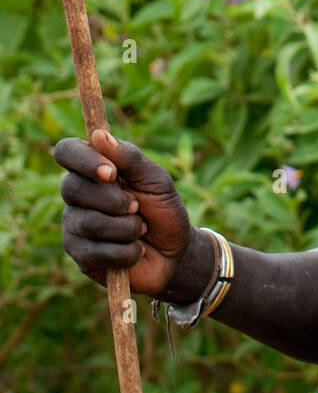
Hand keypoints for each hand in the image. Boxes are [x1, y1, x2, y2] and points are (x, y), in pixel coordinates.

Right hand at [54, 130, 201, 298]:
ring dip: (126, 228)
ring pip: (88, 223)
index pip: (67, 151)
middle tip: (136, 206)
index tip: (110, 172)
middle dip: (113, 200)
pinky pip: (96, 252)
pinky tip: (136, 250)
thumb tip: (98, 135)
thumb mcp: (155, 179)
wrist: (176, 252)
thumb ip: (129, 158)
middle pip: (73, 188)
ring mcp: (75, 226)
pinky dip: (126, 251)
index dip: (83, 160)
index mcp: (94, 168)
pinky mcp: (81, 257)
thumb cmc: (163, 209)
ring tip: (141, 229)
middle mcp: (77, 195)